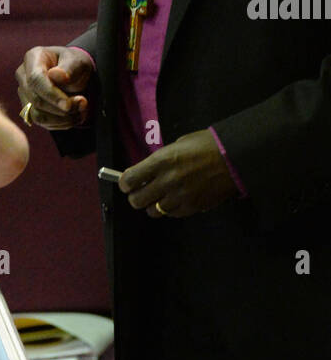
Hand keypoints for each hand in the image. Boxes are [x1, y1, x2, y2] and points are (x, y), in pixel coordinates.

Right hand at [15, 46, 92, 128]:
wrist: (73, 74)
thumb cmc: (75, 65)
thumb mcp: (78, 61)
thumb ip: (69, 68)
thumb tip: (56, 76)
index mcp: (33, 58)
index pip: (35, 79)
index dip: (51, 94)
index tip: (68, 105)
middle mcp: (23, 75)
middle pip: (35, 99)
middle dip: (61, 108)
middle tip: (84, 105)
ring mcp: (24, 93)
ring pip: (37, 115)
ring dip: (62, 118)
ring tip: (81, 112)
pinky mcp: (28, 109)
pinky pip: (41, 122)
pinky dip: (60, 123)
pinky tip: (73, 117)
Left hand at [120, 129, 238, 217]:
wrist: (235, 157)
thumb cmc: (207, 146)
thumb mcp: (178, 145)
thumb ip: (159, 161)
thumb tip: (144, 173)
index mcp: (162, 161)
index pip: (129, 180)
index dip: (125, 183)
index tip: (127, 183)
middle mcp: (168, 180)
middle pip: (137, 200)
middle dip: (136, 196)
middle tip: (140, 191)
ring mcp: (180, 196)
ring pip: (152, 211)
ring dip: (153, 204)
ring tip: (160, 195)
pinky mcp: (192, 207)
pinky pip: (171, 214)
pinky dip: (169, 209)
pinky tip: (175, 199)